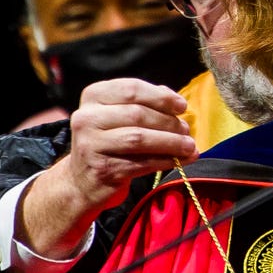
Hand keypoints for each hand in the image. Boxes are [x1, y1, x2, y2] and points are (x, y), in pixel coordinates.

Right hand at [20, 79, 195, 256]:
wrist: (82, 182)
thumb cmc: (109, 144)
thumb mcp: (119, 117)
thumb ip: (144, 103)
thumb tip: (175, 99)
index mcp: (93, 97)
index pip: (131, 89)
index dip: (161, 97)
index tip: (182, 106)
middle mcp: (87, 117)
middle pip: (138, 114)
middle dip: (169, 122)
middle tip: (187, 130)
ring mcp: (91, 144)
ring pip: (140, 138)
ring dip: (171, 142)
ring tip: (190, 146)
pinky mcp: (102, 169)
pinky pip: (141, 163)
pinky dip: (165, 161)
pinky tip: (180, 160)